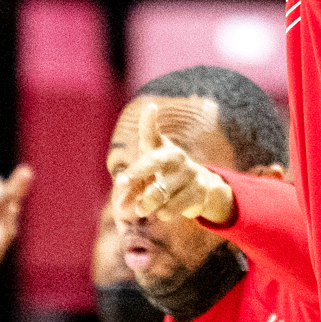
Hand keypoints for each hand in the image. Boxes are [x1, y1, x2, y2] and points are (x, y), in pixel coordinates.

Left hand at [116, 103, 235, 223]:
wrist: (200, 186)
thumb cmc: (164, 175)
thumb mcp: (147, 174)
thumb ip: (132, 187)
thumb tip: (120, 206)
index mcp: (160, 148)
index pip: (152, 132)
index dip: (150, 121)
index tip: (151, 108)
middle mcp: (176, 156)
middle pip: (154, 162)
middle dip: (137, 172)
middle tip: (121, 182)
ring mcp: (189, 172)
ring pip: (160, 191)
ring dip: (146, 204)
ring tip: (141, 208)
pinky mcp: (199, 190)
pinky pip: (172, 207)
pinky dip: (162, 213)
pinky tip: (163, 211)